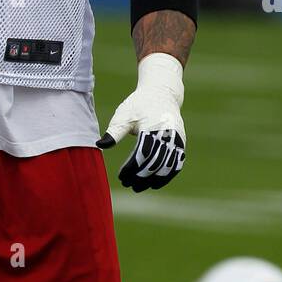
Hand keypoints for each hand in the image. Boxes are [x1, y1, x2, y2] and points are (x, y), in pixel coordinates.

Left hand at [97, 52, 185, 191]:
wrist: (161, 93)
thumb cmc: (138, 104)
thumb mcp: (124, 115)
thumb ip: (114, 132)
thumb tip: (100, 145)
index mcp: (151, 127)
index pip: (142, 154)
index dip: (131, 168)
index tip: (121, 177)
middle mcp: (166, 134)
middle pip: (155, 162)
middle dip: (141, 176)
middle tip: (128, 185)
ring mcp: (177, 138)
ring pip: (167, 165)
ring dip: (153, 179)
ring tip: (139, 187)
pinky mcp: (181, 141)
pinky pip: (176, 162)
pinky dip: (167, 175)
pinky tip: (155, 183)